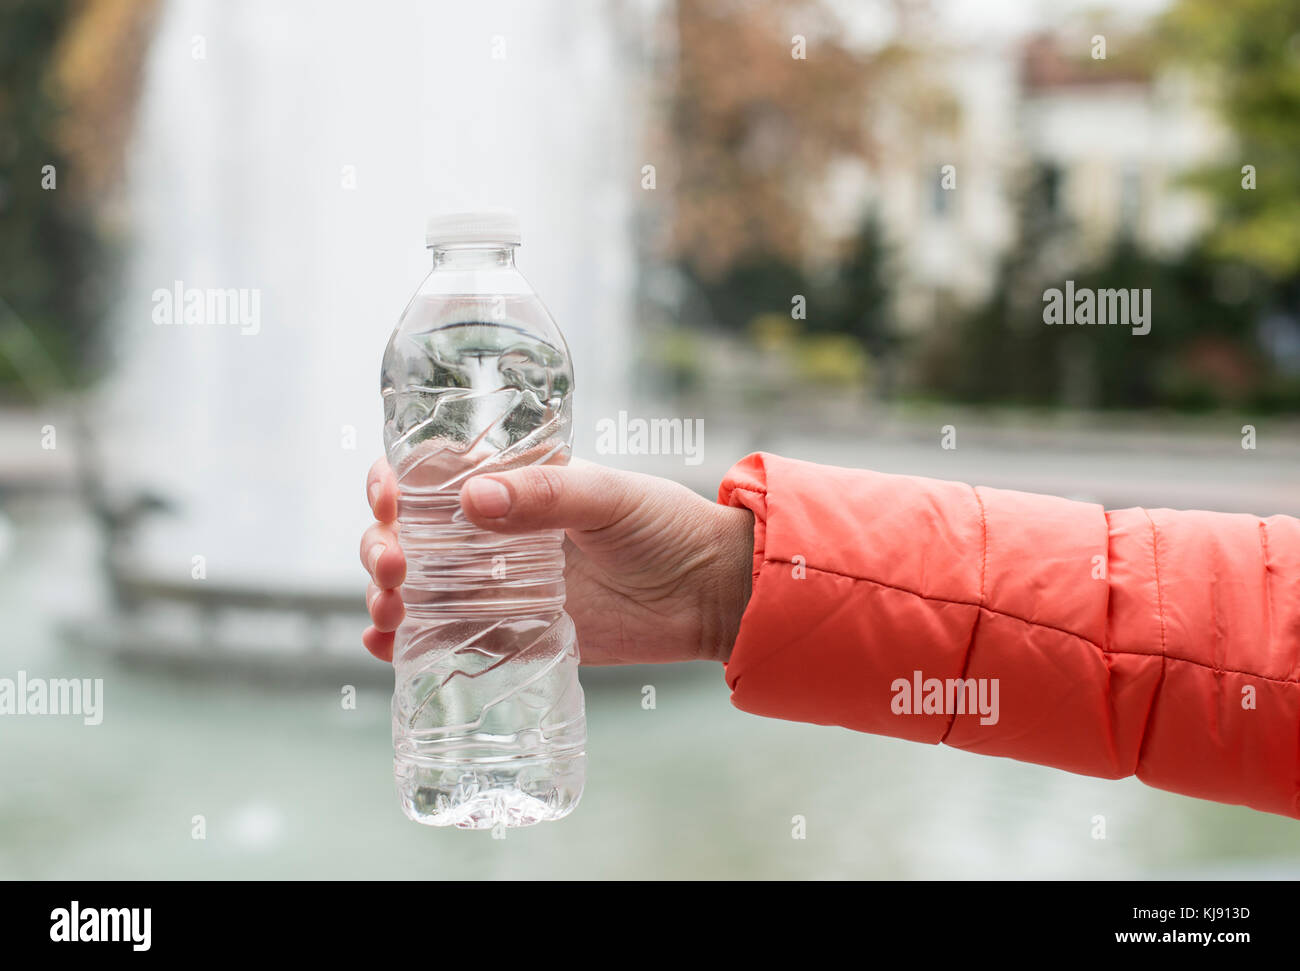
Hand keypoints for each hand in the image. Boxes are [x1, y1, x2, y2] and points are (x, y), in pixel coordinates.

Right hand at [360, 458, 753, 664]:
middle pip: (409, 535)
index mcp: (512, 485)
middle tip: (395, 568)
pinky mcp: (514, 634)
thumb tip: (471, 499)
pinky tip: (386, 644)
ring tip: (390, 610)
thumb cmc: (667, 526)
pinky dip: (406, 642)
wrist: (709, 595)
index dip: (393, 483)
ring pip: (417, 588)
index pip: (431, 476)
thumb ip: (546, 495)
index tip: (388, 498)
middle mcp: (494, 535)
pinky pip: (448, 638)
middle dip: (382, 546)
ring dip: (386, 595)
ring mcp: (499, 587)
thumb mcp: (609, 497)